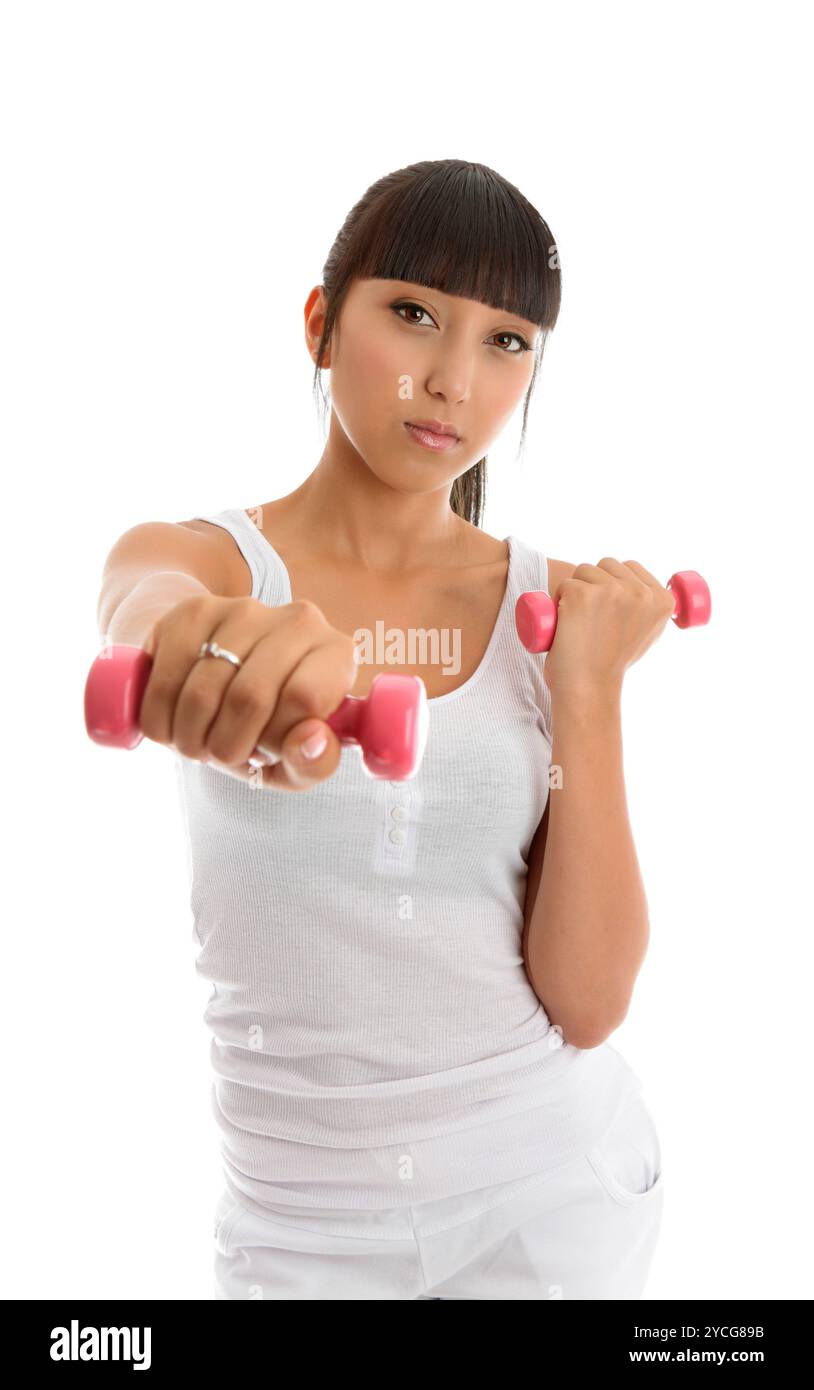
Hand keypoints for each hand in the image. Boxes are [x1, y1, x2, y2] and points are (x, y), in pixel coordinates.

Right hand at [139, 593, 359, 789]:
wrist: (222, 682)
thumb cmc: (270, 728)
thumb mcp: (298, 760)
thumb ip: (314, 762)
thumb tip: (310, 739)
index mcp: (336, 654)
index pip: (303, 699)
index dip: (275, 740)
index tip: (267, 751)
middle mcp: (298, 620)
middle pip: (249, 698)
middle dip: (227, 747)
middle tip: (223, 756)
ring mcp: (245, 609)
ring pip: (202, 692)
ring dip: (190, 738)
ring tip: (198, 742)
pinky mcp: (194, 610)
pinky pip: (165, 680)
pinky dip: (160, 720)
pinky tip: (173, 724)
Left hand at [543, 558, 676, 698]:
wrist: (589, 688)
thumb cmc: (610, 664)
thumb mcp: (646, 634)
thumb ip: (650, 610)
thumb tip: (650, 591)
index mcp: (662, 600)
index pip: (630, 567)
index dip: (613, 583)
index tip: (607, 611)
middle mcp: (641, 592)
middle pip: (607, 564)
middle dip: (594, 583)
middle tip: (591, 619)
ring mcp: (612, 591)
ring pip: (584, 570)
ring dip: (575, 589)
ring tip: (579, 622)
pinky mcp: (582, 594)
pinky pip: (564, 584)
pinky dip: (558, 600)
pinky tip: (566, 624)